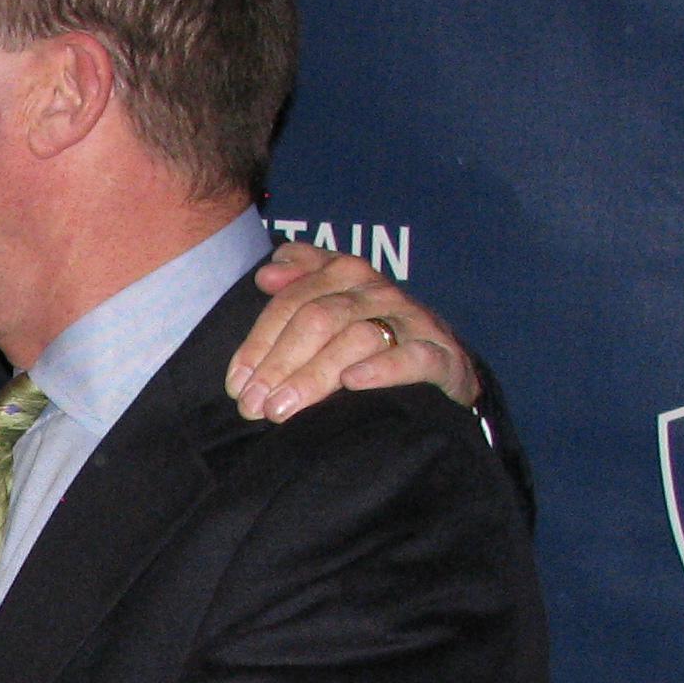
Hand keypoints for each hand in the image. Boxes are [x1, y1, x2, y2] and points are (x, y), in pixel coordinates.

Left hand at [225, 243, 478, 421]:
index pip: (292, 302)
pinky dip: (382, 369)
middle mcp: (378, 292)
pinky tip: (352, 383)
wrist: (446, 364)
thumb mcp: (336, 303)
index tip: (237, 382)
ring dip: (314, 375)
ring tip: (282, 408)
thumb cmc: (378, 337)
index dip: (259, 342)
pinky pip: (412, 357)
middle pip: (318, 318)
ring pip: (357, 338)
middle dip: (279, 363)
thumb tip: (267, 273)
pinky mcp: (441, 355)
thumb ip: (301, 283)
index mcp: (348, 275)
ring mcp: (412, 322)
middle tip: (253, 405)